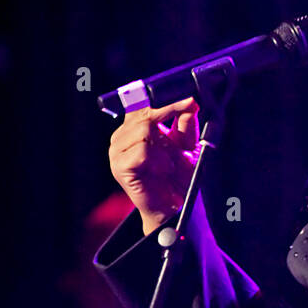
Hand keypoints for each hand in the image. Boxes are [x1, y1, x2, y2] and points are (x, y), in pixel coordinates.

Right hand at [107, 97, 199, 235]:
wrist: (174, 207)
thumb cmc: (178, 177)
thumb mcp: (187, 145)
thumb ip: (186, 123)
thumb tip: (190, 102)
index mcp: (133, 128)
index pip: (143, 103)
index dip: (164, 100)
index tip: (189, 100)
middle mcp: (122, 137)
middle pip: (144, 112)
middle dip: (168, 121)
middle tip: (183, 137)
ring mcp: (117, 152)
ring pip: (143, 129)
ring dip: (164, 146)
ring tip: (169, 163)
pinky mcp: (119, 167)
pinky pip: (142, 150)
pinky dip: (158, 159)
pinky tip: (162, 170)